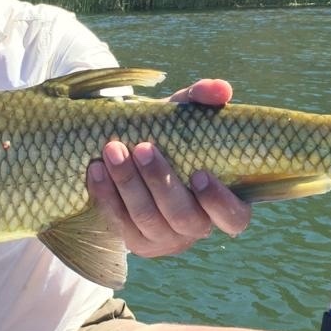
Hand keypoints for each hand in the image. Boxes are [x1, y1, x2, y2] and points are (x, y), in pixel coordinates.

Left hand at [86, 79, 251, 257]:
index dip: (218, 201)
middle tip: (143, 148)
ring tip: (113, 150)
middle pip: (183, 217)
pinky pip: (120, 224)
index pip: (233, 217)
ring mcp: (165, 238)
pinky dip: (106, 195)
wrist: (133, 153)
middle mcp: (197, 227)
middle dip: (160, 182)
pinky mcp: (136, 241)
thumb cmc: (173, 137)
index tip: (198, 173)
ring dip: (129, 184)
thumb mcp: (187, 116)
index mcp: (223, 204)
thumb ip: (204, 99)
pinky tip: (96, 170)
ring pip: (148, 219)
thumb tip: (219, 89)